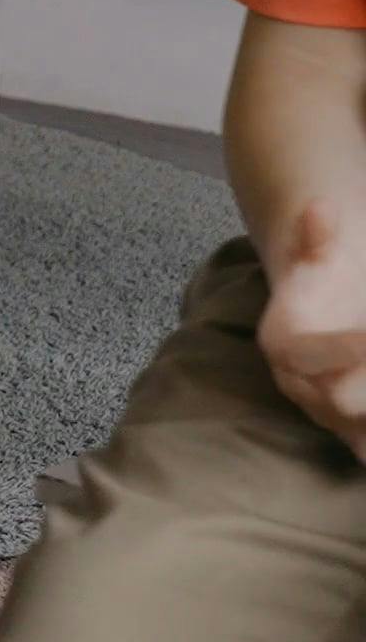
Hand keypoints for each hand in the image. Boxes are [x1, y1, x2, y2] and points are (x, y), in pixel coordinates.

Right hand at [264, 198, 365, 451]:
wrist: (322, 322)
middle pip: (342, 400)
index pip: (309, 354)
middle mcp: (299, 387)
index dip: (346, 348)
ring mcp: (326, 415)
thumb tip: (319, 206)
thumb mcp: (319, 256)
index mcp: (283, 345)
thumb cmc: (327, 285)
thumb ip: (317, 236)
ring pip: (359, 431)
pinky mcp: (351, 435)